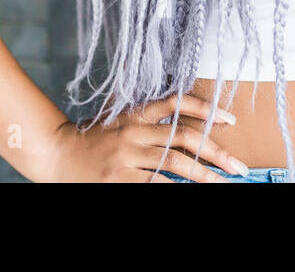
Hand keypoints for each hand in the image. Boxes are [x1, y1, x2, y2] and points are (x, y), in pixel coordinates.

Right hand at [43, 91, 249, 181]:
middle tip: (239, 166)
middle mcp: (135, 132)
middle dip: (216, 153)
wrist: (55, 154)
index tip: (231, 120)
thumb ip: (148, 115)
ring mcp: (128, 157)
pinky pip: (156, 185)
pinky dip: (175, 189)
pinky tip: (190, 192)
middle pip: (184, 138)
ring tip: (223, 183)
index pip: (176, 103)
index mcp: (137, 113)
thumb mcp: (119, 117)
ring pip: (174, 164)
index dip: (206, 109)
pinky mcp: (120, 180)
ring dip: (203, 175)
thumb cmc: (91, 137)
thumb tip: (183, 118)